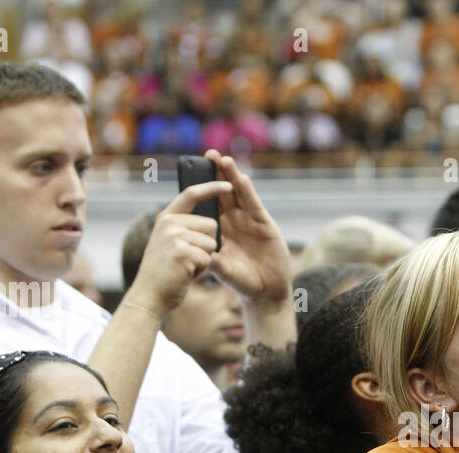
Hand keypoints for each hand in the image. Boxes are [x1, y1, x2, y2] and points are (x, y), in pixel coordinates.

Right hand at [125, 179, 234, 315]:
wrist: (149, 295)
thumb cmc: (164, 272)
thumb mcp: (169, 242)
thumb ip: (183, 227)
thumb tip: (209, 219)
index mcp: (166, 217)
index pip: (192, 194)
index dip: (211, 187)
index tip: (228, 184)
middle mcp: (169, 222)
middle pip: (211, 225)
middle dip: (207, 244)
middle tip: (187, 258)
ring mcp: (174, 236)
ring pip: (212, 242)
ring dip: (205, 257)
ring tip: (186, 265)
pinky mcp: (182, 252)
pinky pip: (208, 257)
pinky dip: (202, 269)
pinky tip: (186, 273)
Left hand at [205, 149, 293, 304]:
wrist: (267, 291)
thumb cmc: (243, 282)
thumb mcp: (226, 273)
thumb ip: (216, 264)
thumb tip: (206, 256)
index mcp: (219, 230)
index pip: (208, 204)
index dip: (202, 188)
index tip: (191, 170)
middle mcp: (233, 221)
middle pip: (222, 193)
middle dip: (216, 174)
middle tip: (208, 154)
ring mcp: (249, 221)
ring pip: (238, 194)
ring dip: (231, 177)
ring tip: (223, 160)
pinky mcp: (264, 224)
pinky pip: (254, 205)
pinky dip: (248, 192)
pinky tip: (241, 179)